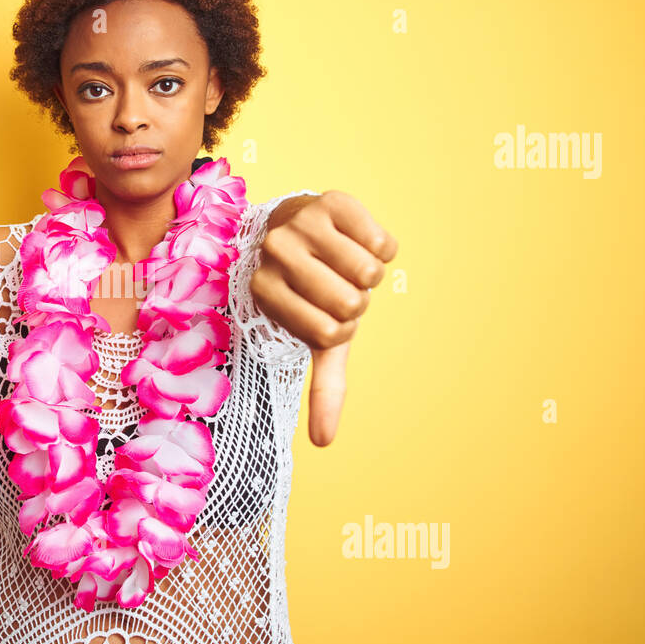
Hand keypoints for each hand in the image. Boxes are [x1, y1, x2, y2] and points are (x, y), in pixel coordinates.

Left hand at [249, 191, 398, 446]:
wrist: (300, 224)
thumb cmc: (310, 290)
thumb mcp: (316, 336)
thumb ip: (323, 388)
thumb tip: (323, 443)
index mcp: (263, 291)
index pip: (329, 334)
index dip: (340, 328)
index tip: (323, 312)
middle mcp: (275, 253)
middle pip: (351, 303)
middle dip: (356, 301)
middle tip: (336, 287)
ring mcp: (301, 223)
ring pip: (369, 272)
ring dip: (369, 274)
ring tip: (345, 264)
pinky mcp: (332, 200)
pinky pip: (381, 242)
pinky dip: (381, 247)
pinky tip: (356, 241)